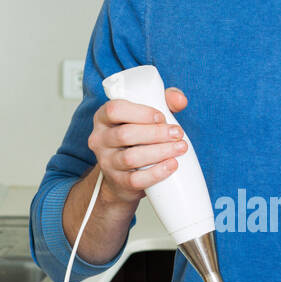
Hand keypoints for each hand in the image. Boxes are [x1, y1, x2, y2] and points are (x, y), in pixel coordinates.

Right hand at [89, 87, 188, 205]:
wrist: (122, 177)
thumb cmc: (135, 140)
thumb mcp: (144, 118)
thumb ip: (163, 103)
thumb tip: (180, 99)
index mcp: (103, 118)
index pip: (114, 110)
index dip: (141, 112)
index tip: (161, 117)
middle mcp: (100, 139)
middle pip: (125, 134)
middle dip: (156, 133)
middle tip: (177, 133)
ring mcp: (107, 162)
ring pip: (131, 158)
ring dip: (159, 152)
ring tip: (180, 148)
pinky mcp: (118, 182)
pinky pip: (135, 179)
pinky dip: (156, 173)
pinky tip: (171, 165)